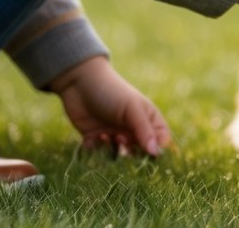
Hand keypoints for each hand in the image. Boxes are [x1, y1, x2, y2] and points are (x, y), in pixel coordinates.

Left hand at [49, 56, 172, 157]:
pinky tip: (93, 137)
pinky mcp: (95, 139)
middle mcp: (131, 129)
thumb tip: (156, 153)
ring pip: (118, 156)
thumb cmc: (112, 91)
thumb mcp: (131, 109)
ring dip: (112, 152)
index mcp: (146, 119)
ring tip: (106, 136)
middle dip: (131, 152)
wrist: (79, 82)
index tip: (149, 156)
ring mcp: (113, 134)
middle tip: (121, 140)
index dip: (157, 149)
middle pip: (139, 152)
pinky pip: (99, 155)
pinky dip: (96, 151)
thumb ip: (144, 130)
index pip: (160, 140)